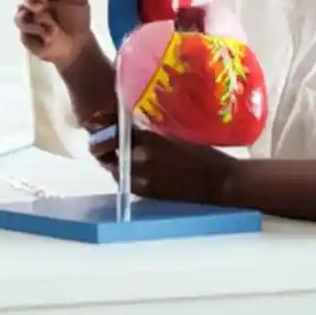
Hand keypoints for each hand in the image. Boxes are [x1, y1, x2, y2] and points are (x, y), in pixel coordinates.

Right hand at [14, 0, 95, 67]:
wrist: (79, 43)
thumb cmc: (77, 18)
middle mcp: (33, 2)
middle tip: (43, 5)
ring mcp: (28, 19)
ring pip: (20, 15)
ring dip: (34, 19)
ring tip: (47, 21)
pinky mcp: (26, 35)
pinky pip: (25, 34)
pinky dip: (36, 30)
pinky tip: (47, 31)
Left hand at [88, 113, 236, 206]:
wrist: (218, 181)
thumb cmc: (202, 153)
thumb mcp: (174, 134)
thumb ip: (150, 131)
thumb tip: (131, 127)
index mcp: (149, 139)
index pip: (114, 130)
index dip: (103, 125)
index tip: (96, 121)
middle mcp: (140, 158)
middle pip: (108, 150)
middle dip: (104, 145)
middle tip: (103, 139)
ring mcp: (141, 178)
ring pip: (115, 168)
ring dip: (113, 161)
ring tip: (117, 155)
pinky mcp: (146, 193)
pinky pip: (126, 182)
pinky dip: (124, 175)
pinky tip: (131, 170)